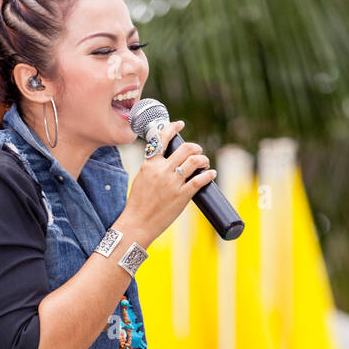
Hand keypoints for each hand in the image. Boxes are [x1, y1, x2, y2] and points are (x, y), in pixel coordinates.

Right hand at [122, 120, 216, 243]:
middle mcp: (162, 170)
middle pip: (185, 148)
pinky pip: (199, 180)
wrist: (137, 224)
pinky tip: (211, 174)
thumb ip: (152, 167)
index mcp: (150, 164)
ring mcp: (173, 183)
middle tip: (198, 152)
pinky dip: (208, 175)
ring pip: (195, 161)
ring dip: (203, 160)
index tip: (181, 124)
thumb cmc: (138, 205)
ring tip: (205, 164)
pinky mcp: (182, 196)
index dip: (173, 128)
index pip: (162, 138)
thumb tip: (167, 162)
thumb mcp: (141, 179)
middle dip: (195, 148)